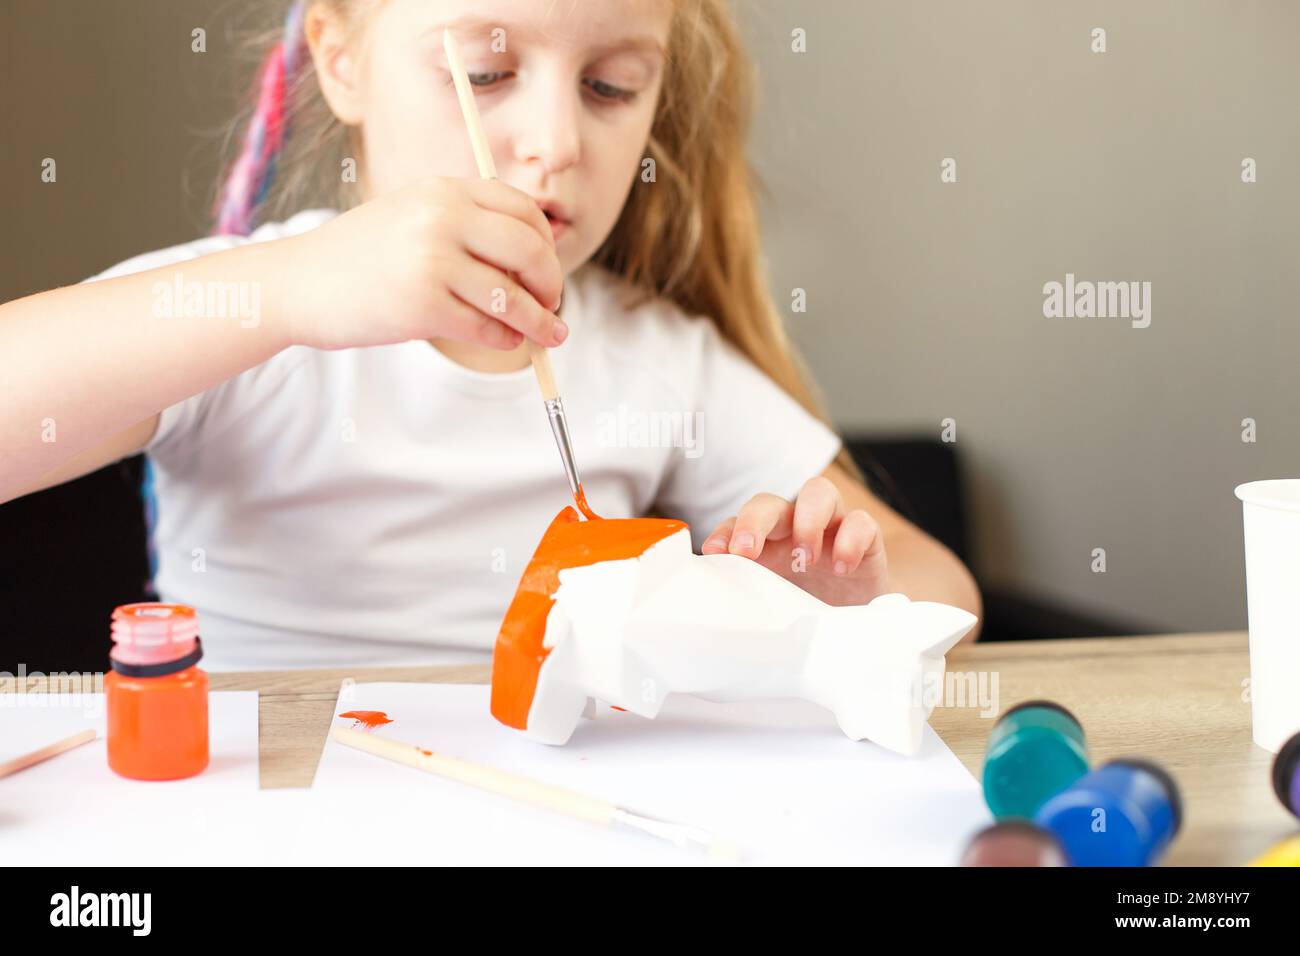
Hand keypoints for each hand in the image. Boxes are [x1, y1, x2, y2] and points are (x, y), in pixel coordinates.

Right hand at [279, 177, 565, 351]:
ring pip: (513, 297)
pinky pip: (487, 327)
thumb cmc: (362, 257)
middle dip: (551, 284)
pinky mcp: (423, 306)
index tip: (547, 270)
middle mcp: (443, 217)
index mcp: (444, 190)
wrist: (299, 283)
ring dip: (538, 322)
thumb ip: (466, 224)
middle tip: (552, 305)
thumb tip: (536, 263)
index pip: (523, 211)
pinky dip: (506, 339)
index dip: (547, 245)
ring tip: (546, 334)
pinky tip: (507, 342)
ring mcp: (433, 261)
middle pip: (531, 251)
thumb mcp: (413, 215)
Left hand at [700, 476, 891, 605]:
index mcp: (766, 542)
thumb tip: (708, 601)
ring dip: (807, 521)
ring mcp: (831, 527)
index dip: (724, 531)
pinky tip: (841, 569)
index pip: (737, 522)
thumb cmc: (810, 606)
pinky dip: (850, 540)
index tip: (713, 552)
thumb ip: (746, 593)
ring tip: (804, 559)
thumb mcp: (774, 602)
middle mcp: (794, 527)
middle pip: (770, 502)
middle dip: (754, 521)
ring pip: (819, 491)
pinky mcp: (867, 539)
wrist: (858, 617)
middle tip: (747, 551)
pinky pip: (862, 521)